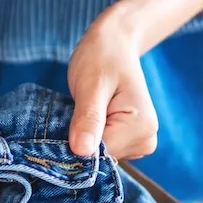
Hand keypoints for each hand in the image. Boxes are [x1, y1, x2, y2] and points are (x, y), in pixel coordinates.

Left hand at [66, 12, 158, 159]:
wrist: (115, 43)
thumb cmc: (102, 57)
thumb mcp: (91, 86)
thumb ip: (88, 119)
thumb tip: (82, 152)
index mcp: (141, 128)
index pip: (99, 157)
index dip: (74, 148)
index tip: (57, 132)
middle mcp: (145, 140)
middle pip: (100, 159)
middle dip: (78, 143)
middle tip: (68, 115)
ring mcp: (138, 142)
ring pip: (98, 156)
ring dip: (81, 141)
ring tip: (77, 113)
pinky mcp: (127, 140)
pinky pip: (101, 149)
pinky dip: (87, 138)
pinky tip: (83, 120)